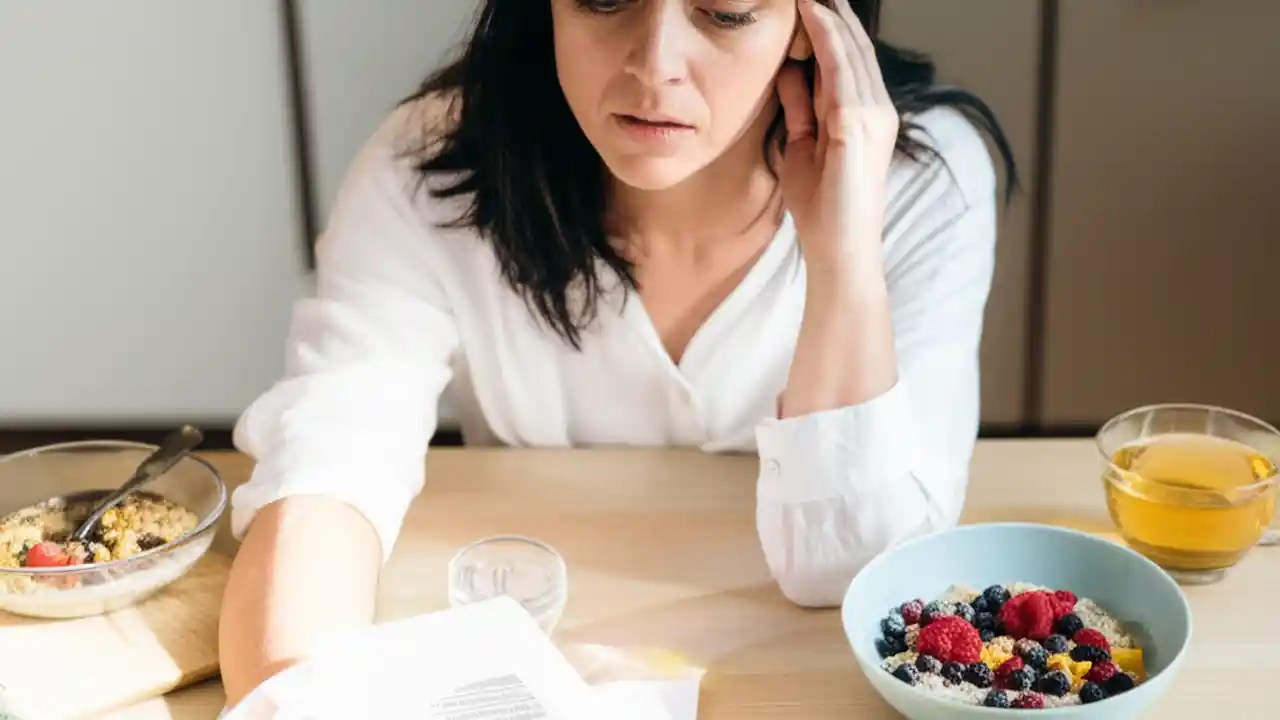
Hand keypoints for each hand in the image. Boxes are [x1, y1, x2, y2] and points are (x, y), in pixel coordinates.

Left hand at [777, 0, 898, 272]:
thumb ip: (800, 107)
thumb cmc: (821, 208)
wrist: (839, 251)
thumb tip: (787, 70)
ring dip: (827, 16)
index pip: (850, 59)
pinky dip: (825, 38)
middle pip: (854, 46)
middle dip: (831, 12)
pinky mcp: (858, 124)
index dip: (830, 27)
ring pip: (850, 50)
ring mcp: (873, 115)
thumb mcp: (802, 145)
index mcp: (868, 115)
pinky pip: (841, 69)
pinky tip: (809, 16)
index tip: (806, 1)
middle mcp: (878, 109)